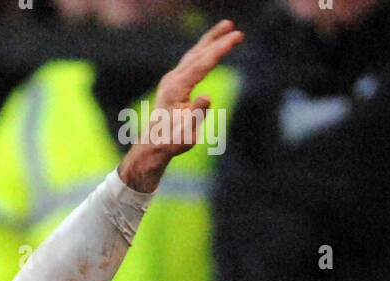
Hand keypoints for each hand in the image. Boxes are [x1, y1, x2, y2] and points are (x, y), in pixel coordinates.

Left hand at [118, 19, 243, 193]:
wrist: (154, 146)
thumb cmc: (172, 142)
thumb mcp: (187, 132)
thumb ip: (197, 113)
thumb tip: (206, 97)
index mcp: (176, 88)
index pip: (202, 63)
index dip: (220, 49)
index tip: (236, 37)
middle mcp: (172, 80)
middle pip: (197, 53)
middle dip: (216, 38)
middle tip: (232, 25)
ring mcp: (171, 80)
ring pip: (193, 54)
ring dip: (209, 40)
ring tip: (225, 27)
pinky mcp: (173, 83)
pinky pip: (191, 61)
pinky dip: (203, 50)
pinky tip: (210, 46)